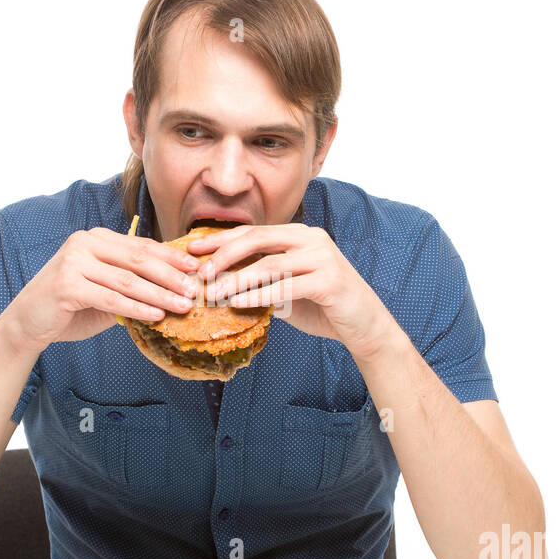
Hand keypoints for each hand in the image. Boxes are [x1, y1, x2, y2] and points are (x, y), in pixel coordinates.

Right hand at [5, 228, 200, 352]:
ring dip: (159, 294)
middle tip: (194, 289)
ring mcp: (73, 262)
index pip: (141, 245)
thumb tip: (174, 289)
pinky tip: (156, 315)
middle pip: (138, 259)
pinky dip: (136, 308)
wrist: (26, 322)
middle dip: (171, 275)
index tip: (196, 267)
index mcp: (96, 238)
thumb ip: (131, 285)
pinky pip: (111, 298)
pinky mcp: (67, 286)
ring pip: (128, 280)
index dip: (171, 256)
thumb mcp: (104, 291)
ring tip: (182, 305)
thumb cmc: (70, 307)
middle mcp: (84, 243)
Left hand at [186, 223, 398, 358]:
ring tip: (212, 293)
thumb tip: (220, 284)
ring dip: (236, 279)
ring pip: (269, 264)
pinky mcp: (329, 280)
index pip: (253, 231)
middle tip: (200, 272)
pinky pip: (286, 287)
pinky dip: (259, 296)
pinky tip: (237, 304)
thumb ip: (262, 281)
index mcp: (300, 235)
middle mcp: (311, 239)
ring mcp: (322, 257)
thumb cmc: (324, 307)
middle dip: (223, 254)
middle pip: (258, 238)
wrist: (365, 327)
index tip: (192, 250)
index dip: (221, 240)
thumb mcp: (287, 289)